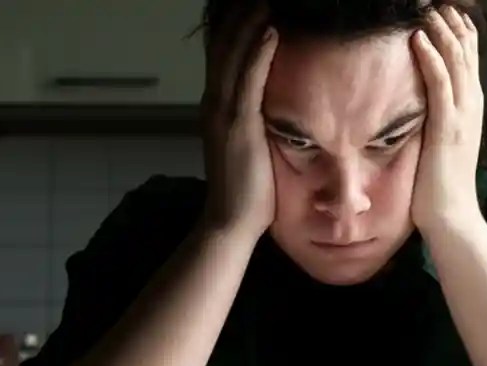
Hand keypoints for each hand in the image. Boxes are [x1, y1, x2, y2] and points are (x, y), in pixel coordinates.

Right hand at [199, 5, 278, 237]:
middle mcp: (214, 105)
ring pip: (233, 57)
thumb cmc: (245, 191)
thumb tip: (272, 108)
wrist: (230, 223)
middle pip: (223, 47)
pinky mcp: (239, 127)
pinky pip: (249, 82)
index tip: (248, 5)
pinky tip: (271, 31)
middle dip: (238, 16)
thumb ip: (253, 122)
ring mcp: (223, 115)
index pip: (221, 56)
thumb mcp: (248, 147)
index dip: (232, 28)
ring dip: (249, 24)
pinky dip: (259, 54)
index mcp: (216, 108)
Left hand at [409, 6, 485, 236]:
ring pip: (455, 62)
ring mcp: (462, 117)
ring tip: (428, 10)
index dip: (459, 34)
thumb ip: (437, 122)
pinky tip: (419, 39)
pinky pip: (439, 85)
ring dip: (441, 32)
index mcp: (470, 110)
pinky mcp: (447, 128)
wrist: (452, 216)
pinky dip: (430, 59)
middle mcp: (471, 107)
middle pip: (465, 53)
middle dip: (452, 24)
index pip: (468, 61)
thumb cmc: (440, 187)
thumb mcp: (441, 145)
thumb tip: (423, 109)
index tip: (446, 13)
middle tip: (438, 2)